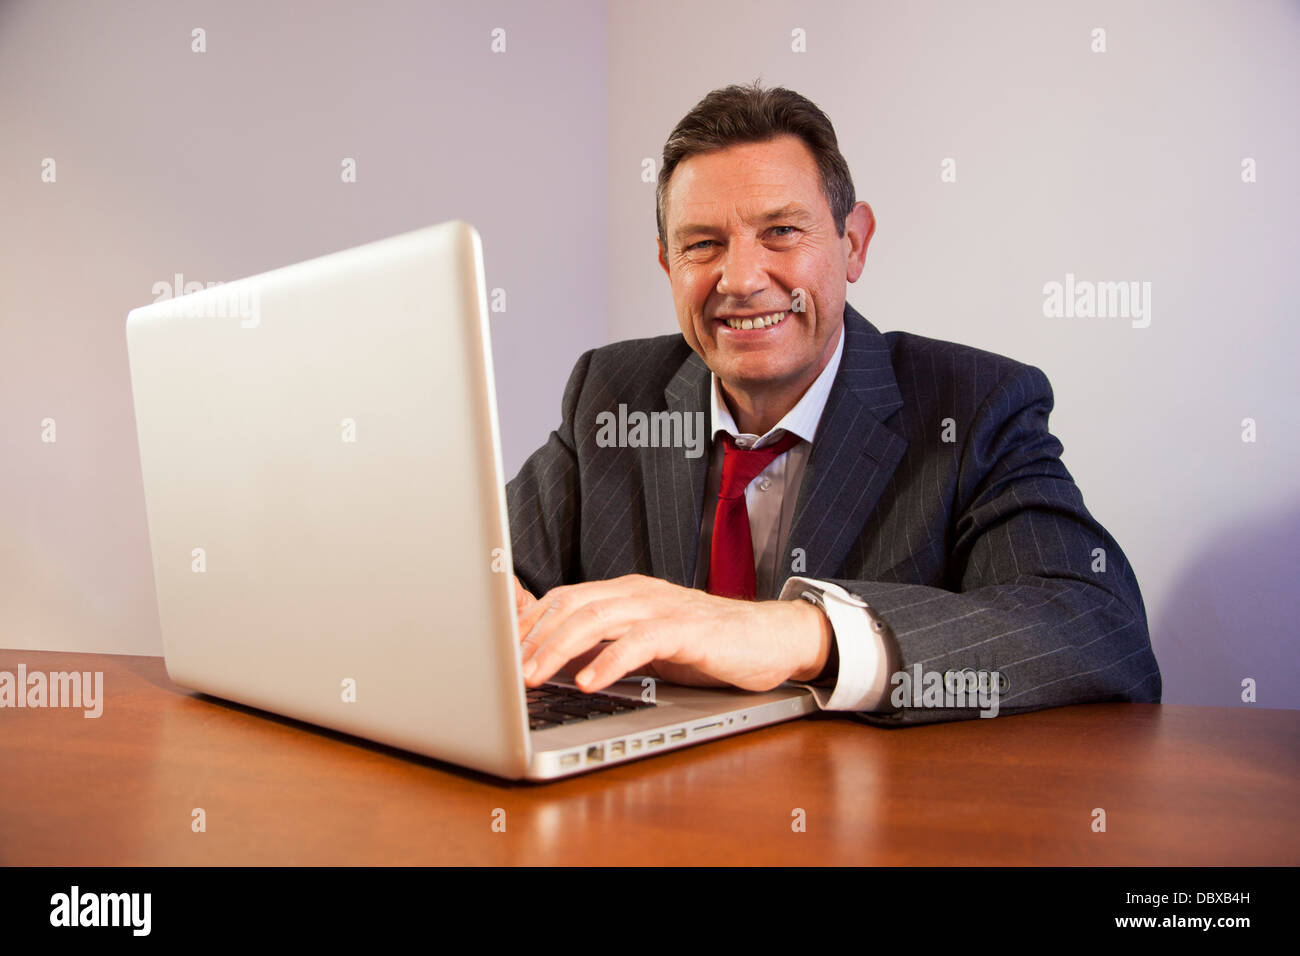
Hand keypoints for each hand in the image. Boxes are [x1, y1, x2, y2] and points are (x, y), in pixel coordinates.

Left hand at [515, 573, 831, 693]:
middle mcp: (640, 593)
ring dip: (560, 648)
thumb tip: (553, 654)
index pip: (563, 597)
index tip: (498, 649)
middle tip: (508, 669)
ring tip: (536, 675)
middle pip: (572, 603)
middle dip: (534, 636)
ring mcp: (664, 608)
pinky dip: (611, 661)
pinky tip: (590, 682)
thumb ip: (605, 641)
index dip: (527, 621)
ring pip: (598, 617)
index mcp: (625, 592)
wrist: (771, 638)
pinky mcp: (689, 630)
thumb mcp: (646, 640)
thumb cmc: (707, 644)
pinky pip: (641, 641)